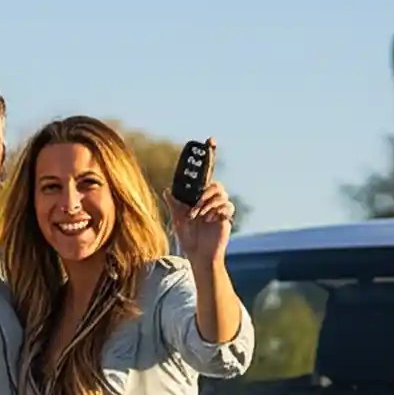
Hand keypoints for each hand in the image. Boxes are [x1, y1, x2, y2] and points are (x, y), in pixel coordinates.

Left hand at [166, 140, 234, 266]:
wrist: (198, 254)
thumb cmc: (188, 238)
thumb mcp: (177, 219)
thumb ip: (174, 204)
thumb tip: (166, 190)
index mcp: (199, 196)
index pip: (205, 172)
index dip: (209, 155)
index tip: (210, 139)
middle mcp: (211, 199)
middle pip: (215, 183)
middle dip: (205, 194)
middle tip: (195, 208)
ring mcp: (219, 207)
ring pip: (220, 193)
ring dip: (207, 204)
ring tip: (199, 216)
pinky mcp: (226, 216)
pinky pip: (227, 205)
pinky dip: (216, 211)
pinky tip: (209, 220)